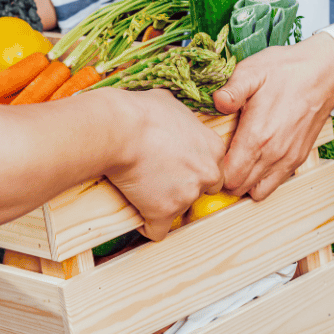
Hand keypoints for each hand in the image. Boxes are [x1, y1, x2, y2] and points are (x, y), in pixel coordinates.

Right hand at [104, 88, 225, 240]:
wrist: (119, 130)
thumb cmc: (141, 112)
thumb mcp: (170, 102)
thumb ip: (181, 115)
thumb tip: (170, 108)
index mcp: (214, 148)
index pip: (214, 168)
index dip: (194, 169)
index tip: (176, 167)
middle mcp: (207, 174)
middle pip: (203, 192)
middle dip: (185, 189)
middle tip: (162, 181)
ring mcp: (187, 195)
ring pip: (180, 210)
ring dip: (164, 205)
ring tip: (142, 192)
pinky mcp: (164, 212)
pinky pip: (158, 231)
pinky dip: (147, 226)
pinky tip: (138, 216)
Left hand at [212, 34, 333, 199]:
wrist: (324, 72)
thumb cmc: (286, 70)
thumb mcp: (253, 71)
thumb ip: (231, 90)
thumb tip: (216, 102)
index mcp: (257, 135)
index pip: (228, 176)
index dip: (214, 169)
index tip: (210, 155)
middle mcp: (273, 154)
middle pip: (239, 187)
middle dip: (225, 178)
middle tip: (219, 157)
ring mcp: (288, 159)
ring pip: (257, 191)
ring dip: (244, 182)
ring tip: (236, 162)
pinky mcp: (299, 159)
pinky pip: (275, 184)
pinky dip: (262, 179)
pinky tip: (256, 160)